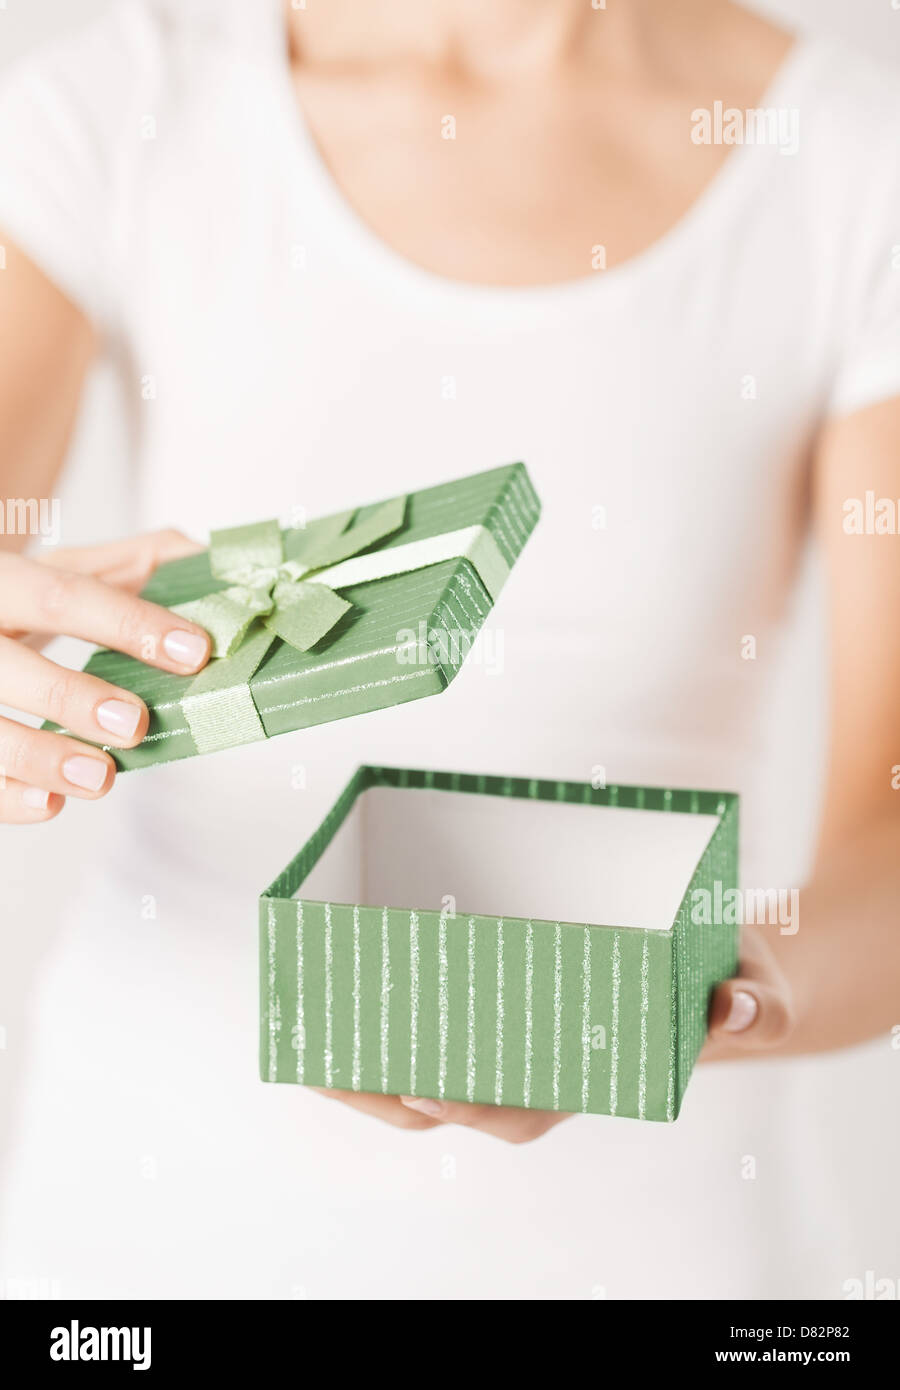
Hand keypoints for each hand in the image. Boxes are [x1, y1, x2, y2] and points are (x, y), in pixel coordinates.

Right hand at [0, 530, 210, 822]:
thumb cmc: (24, 598)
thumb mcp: (66, 568)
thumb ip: (131, 564)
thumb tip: (203, 559)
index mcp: (2, 579)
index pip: (62, 596)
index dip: (128, 624)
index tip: (193, 651)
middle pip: (9, 665)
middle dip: (72, 697)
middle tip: (135, 723)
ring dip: (42, 757)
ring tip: (100, 777)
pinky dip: (7, 796)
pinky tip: (50, 803)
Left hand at [316, 928, 795, 1140]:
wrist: (717, 964)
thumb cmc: (726, 979)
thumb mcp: (752, 985)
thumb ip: (752, 1001)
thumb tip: (735, 1006)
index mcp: (586, 1073)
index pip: (519, 1109)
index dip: (470, 1107)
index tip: (424, 1092)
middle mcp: (537, 1063)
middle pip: (449, 1100)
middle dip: (386, 1092)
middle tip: (326, 1066)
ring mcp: (509, 1034)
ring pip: (423, 1071)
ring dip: (364, 1065)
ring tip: (303, 1036)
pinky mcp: (492, 997)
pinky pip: (429, 1023)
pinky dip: (381, 1019)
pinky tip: (334, 995)